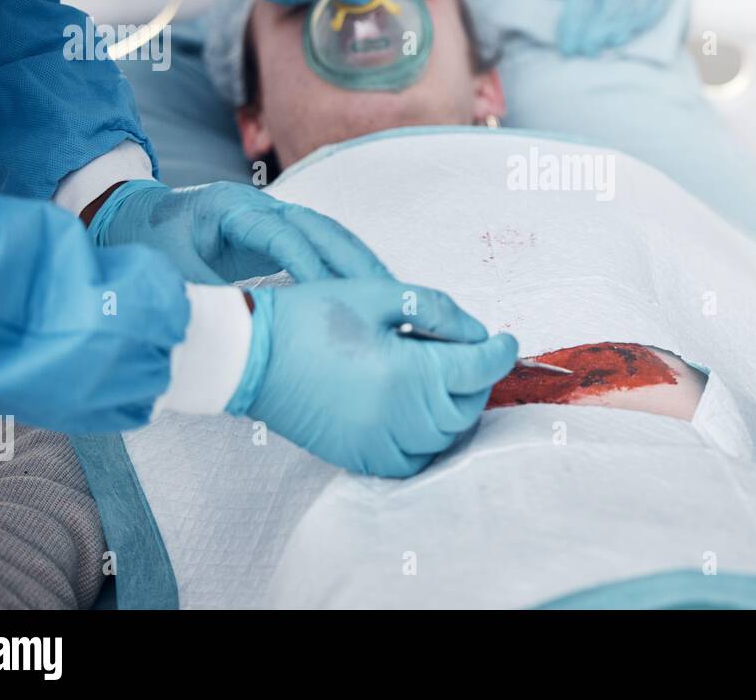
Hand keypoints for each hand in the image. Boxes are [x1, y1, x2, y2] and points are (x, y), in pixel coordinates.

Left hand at [89, 179, 387, 283]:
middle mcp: (256, 203)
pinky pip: (319, 242)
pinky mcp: (275, 229)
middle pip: (318, 227)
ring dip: (357, 262)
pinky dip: (343, 264)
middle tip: (387, 296)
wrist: (128, 218)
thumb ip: (205, 302)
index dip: (309, 265)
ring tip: (390, 294)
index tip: (334, 297)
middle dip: (352, 262)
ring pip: (326, 233)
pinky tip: (366, 289)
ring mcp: (270, 212)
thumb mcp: (171, 277)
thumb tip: (233, 343)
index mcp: (228, 210)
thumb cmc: (146, 248)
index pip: (282, 235)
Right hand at [229, 279, 518, 476]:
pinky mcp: (359, 458)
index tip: (505, 340)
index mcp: (405, 373)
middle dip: (476, 379)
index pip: (476, 369)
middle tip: (468, 354)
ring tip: (440, 378)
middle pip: (466, 407)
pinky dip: (428, 439)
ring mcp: (377, 443)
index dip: (498, 352)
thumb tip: (478, 332)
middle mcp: (397, 417)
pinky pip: (413, 460)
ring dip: (454, 409)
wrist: (250, 354)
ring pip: (444, 437)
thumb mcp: (378, 295)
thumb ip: (437, 311)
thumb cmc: (309, 317)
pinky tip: (418, 411)